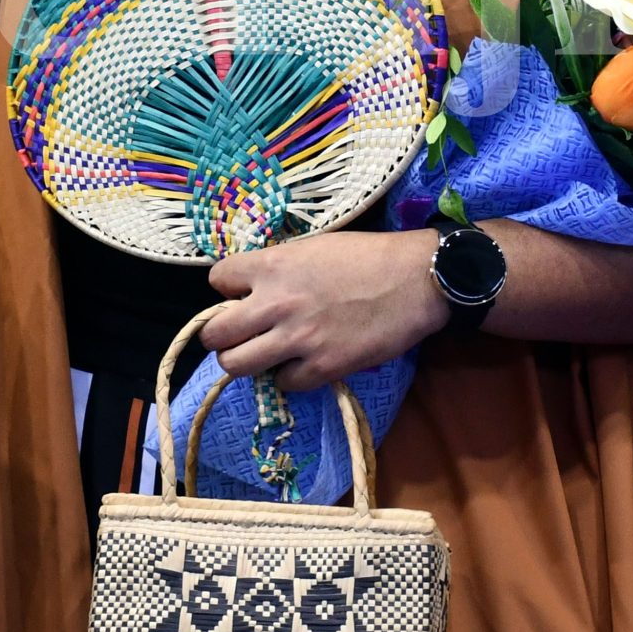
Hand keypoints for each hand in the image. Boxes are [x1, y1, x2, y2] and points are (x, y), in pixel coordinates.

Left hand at [204, 229, 450, 391]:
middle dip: (224, 335)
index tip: (243, 294)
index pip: (218, 280)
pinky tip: (305, 363)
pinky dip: (290, 377)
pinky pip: (283, 384)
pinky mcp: (322, 367)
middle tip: (243, 334)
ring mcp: (297, 339)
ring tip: (265, 355)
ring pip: (236, 365)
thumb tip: (257, 288)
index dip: (228, 289)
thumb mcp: (314, 247)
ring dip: (247, 361)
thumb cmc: (370, 255)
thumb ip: (280, 268)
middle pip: (216, 334)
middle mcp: (276, 304)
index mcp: (273, 266)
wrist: (417, 279)